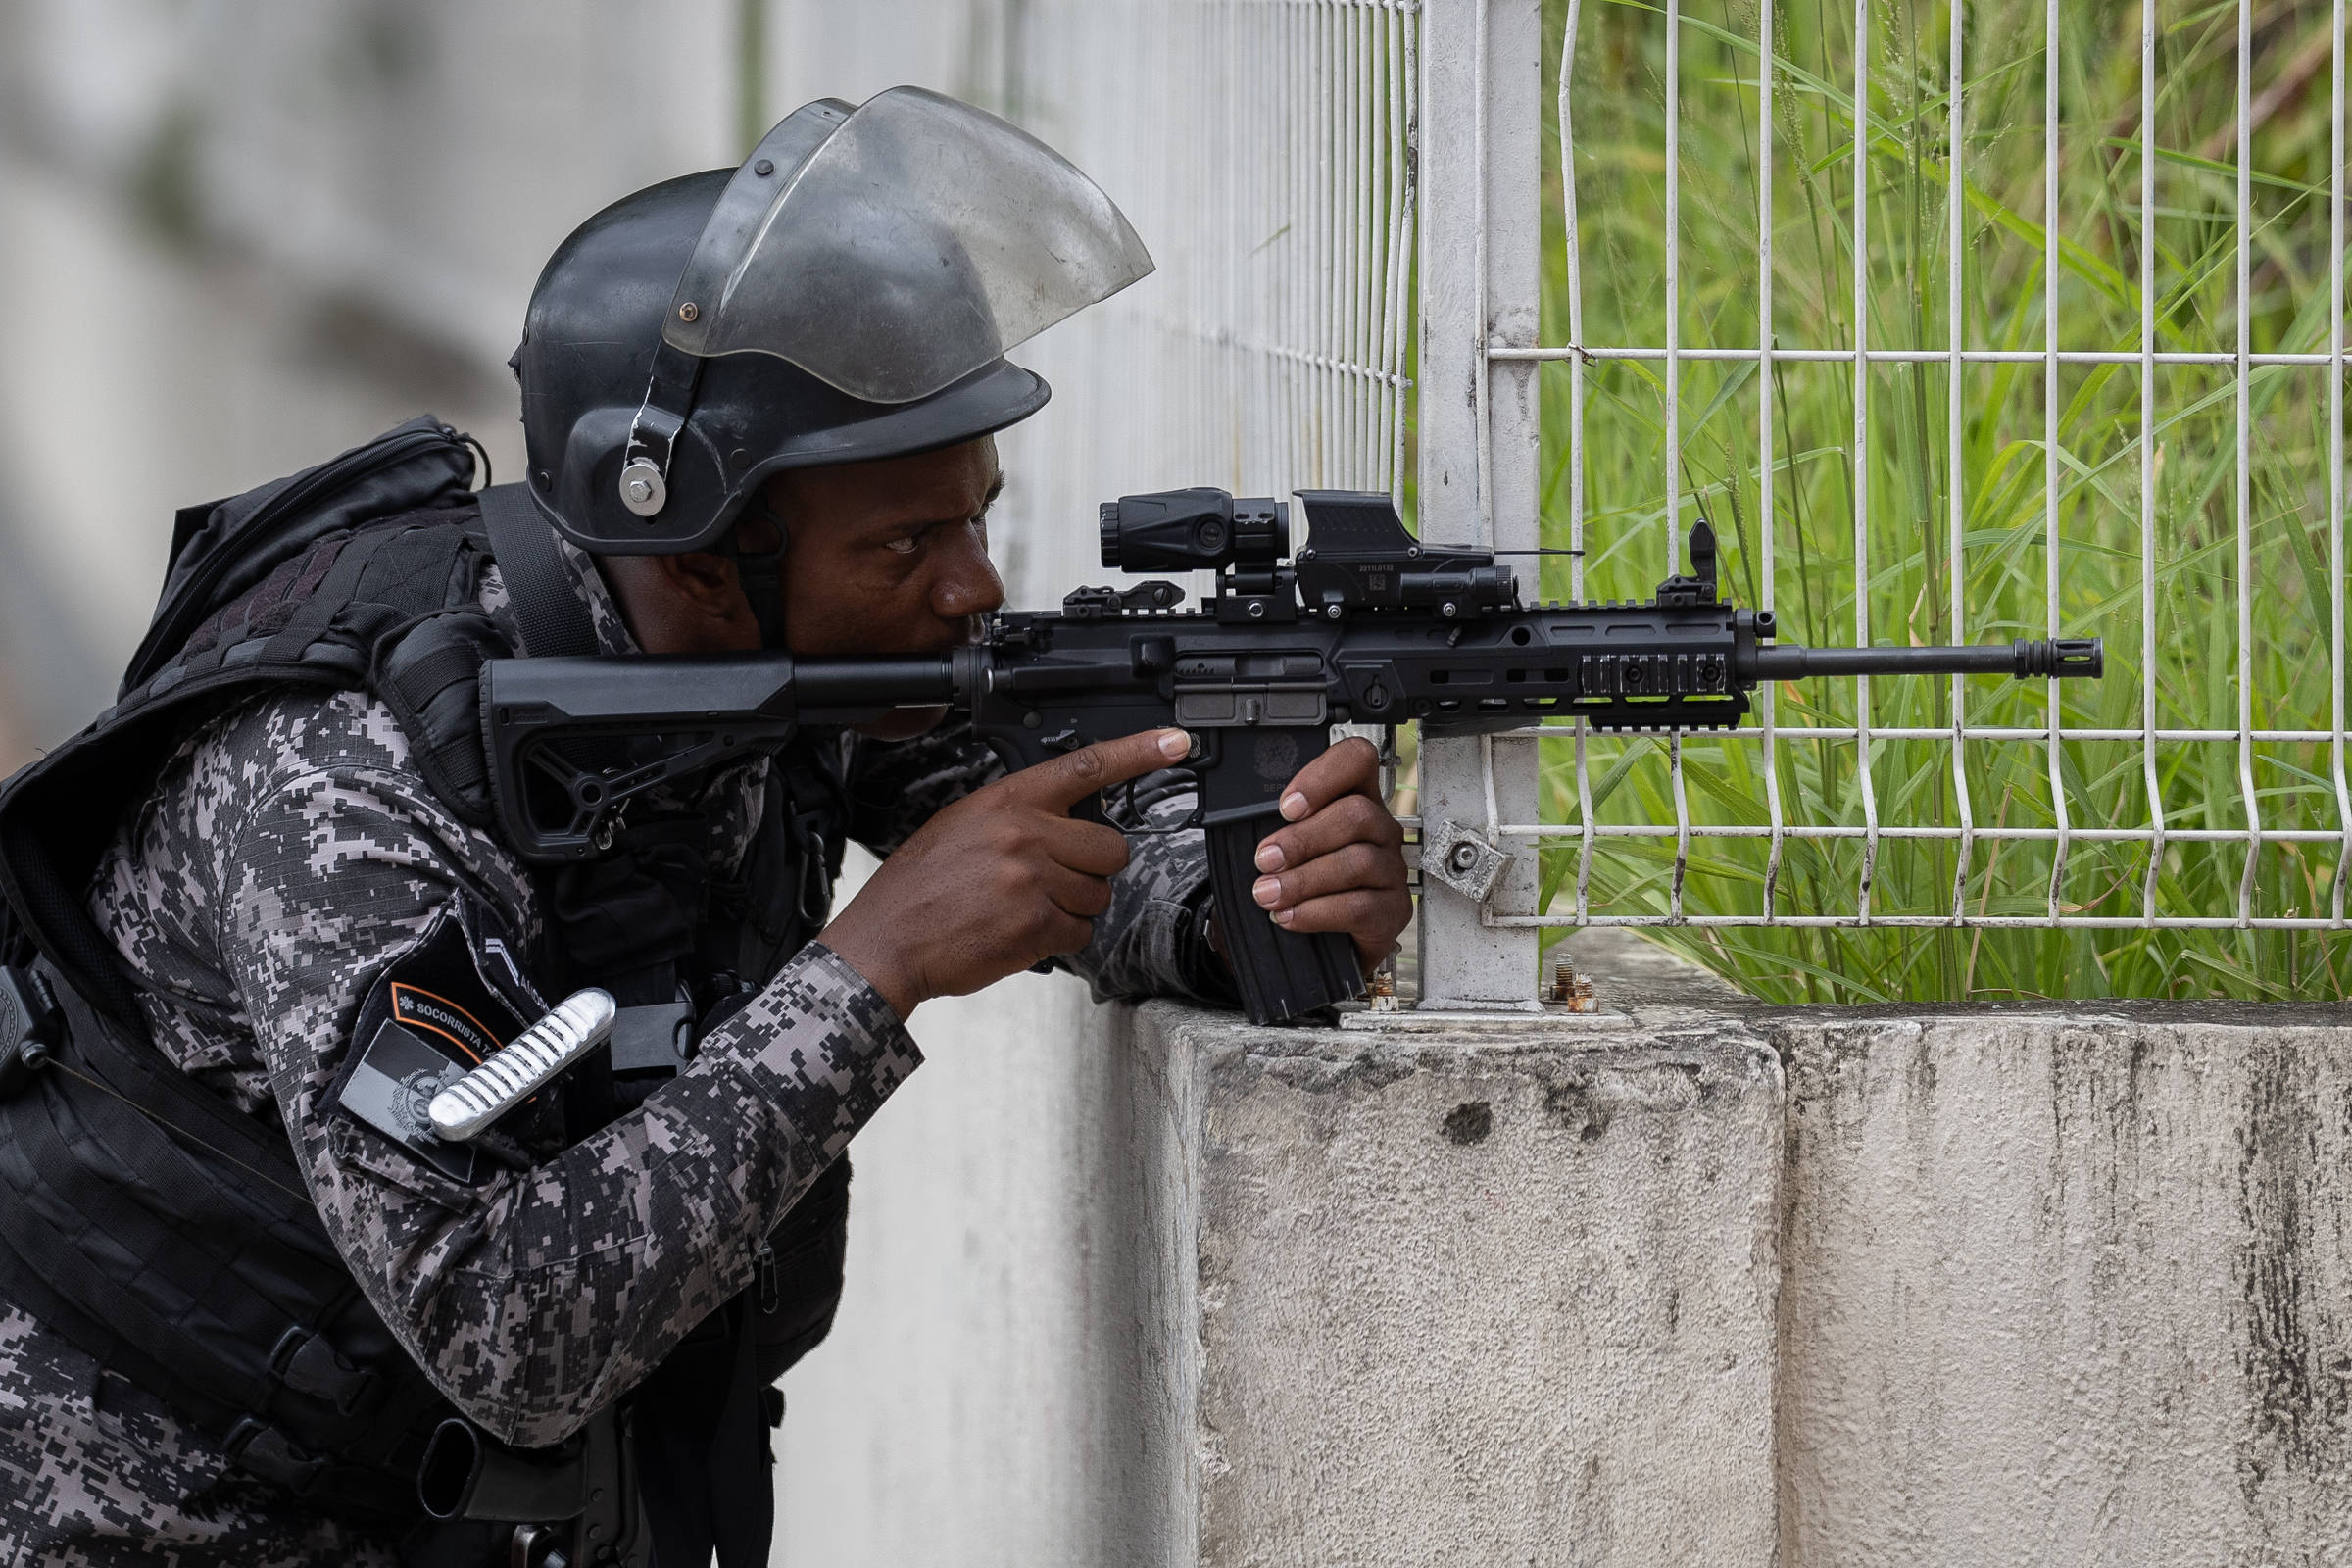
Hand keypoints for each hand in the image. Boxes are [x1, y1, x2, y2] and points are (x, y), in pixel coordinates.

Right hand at [820, 728, 1192, 1018]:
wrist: (887, 940)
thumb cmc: (919, 887)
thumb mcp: (961, 825)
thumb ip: (1016, 816)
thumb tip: (1060, 822)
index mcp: (1007, 801)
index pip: (1085, 767)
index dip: (1137, 752)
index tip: (1173, 741)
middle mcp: (1026, 835)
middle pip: (1111, 848)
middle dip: (1093, 869)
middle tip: (1055, 880)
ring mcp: (1034, 881)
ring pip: (1098, 895)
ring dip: (1072, 908)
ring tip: (1023, 908)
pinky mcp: (1037, 926)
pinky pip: (1079, 933)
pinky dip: (1058, 939)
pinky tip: (1019, 933)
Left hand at [1243, 737, 1411, 976]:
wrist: (1324, 946)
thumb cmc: (1306, 887)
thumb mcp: (1289, 849)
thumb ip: (1277, 828)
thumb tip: (1241, 823)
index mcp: (1356, 799)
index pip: (1357, 760)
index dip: (1323, 776)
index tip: (1287, 807)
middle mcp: (1381, 829)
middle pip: (1356, 814)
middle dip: (1302, 839)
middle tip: (1265, 860)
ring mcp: (1392, 870)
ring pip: (1357, 862)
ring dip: (1303, 879)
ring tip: (1268, 894)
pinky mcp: (1394, 910)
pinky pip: (1360, 906)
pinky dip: (1317, 912)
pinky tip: (1291, 917)